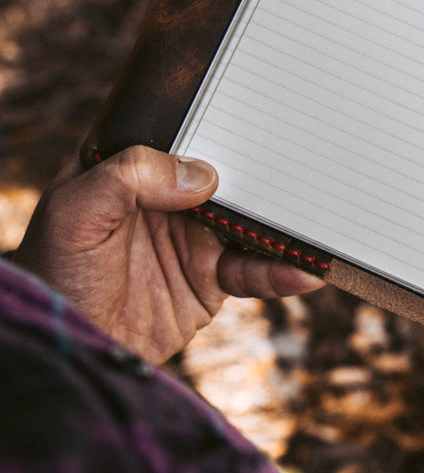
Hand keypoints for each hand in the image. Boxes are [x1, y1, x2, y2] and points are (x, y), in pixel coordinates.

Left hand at [12, 146, 324, 364]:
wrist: (66, 353)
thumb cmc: (52, 274)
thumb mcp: (76, 213)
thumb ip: (130, 177)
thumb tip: (203, 174)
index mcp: (134, 169)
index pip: (187, 137)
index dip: (223, 125)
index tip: (264, 119)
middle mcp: (169, 200)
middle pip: (231, 179)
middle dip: (270, 175)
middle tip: (312, 168)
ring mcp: (194, 239)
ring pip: (252, 224)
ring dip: (286, 227)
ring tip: (322, 224)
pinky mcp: (211, 280)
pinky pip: (256, 271)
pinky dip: (283, 272)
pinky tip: (304, 272)